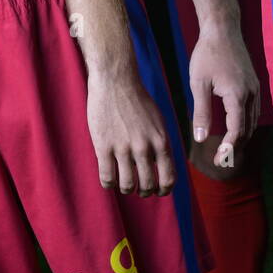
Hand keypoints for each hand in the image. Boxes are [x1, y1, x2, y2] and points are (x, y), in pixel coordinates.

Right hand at [85, 72, 175, 197]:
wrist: (116, 80)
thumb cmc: (137, 99)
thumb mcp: (158, 120)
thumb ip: (160, 143)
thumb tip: (161, 167)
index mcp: (161, 140)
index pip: (169, 178)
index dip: (164, 190)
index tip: (158, 191)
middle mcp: (144, 147)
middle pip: (147, 186)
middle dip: (144, 191)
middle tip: (140, 189)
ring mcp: (123, 148)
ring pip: (127, 185)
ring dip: (127, 189)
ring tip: (125, 184)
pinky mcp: (104, 146)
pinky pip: (107, 178)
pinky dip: (109, 184)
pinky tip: (110, 179)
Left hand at [189, 21, 259, 167]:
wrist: (222, 28)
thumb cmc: (207, 54)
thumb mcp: (199, 83)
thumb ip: (201, 112)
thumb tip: (200, 138)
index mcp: (237, 95)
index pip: (237, 131)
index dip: (229, 149)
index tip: (219, 161)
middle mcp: (251, 93)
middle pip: (248, 130)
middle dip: (236, 147)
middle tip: (222, 160)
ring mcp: (255, 88)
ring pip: (252, 121)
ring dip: (242, 137)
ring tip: (228, 149)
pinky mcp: (254, 83)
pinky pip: (253, 110)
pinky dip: (246, 124)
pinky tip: (235, 127)